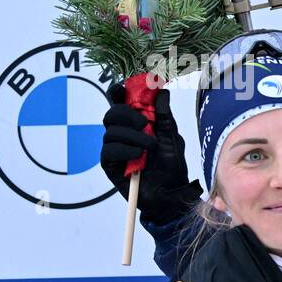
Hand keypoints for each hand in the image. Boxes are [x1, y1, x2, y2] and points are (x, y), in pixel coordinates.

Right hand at [101, 83, 202, 224]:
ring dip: (133, 136)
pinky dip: (126, 150)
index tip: (123, 88)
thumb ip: (165, 117)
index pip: (120, 102)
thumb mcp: (172, 138)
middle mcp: (122, 133)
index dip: (118, 92)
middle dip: (127, 114)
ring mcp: (114, 148)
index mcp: (136, 123)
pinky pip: (109, 149)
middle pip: (112, 113)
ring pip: (111, 131)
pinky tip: (138, 157)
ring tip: (151, 147)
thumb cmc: (172, 166)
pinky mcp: (109, 164)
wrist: (171, 193)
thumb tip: (162, 92)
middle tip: (145, 123)